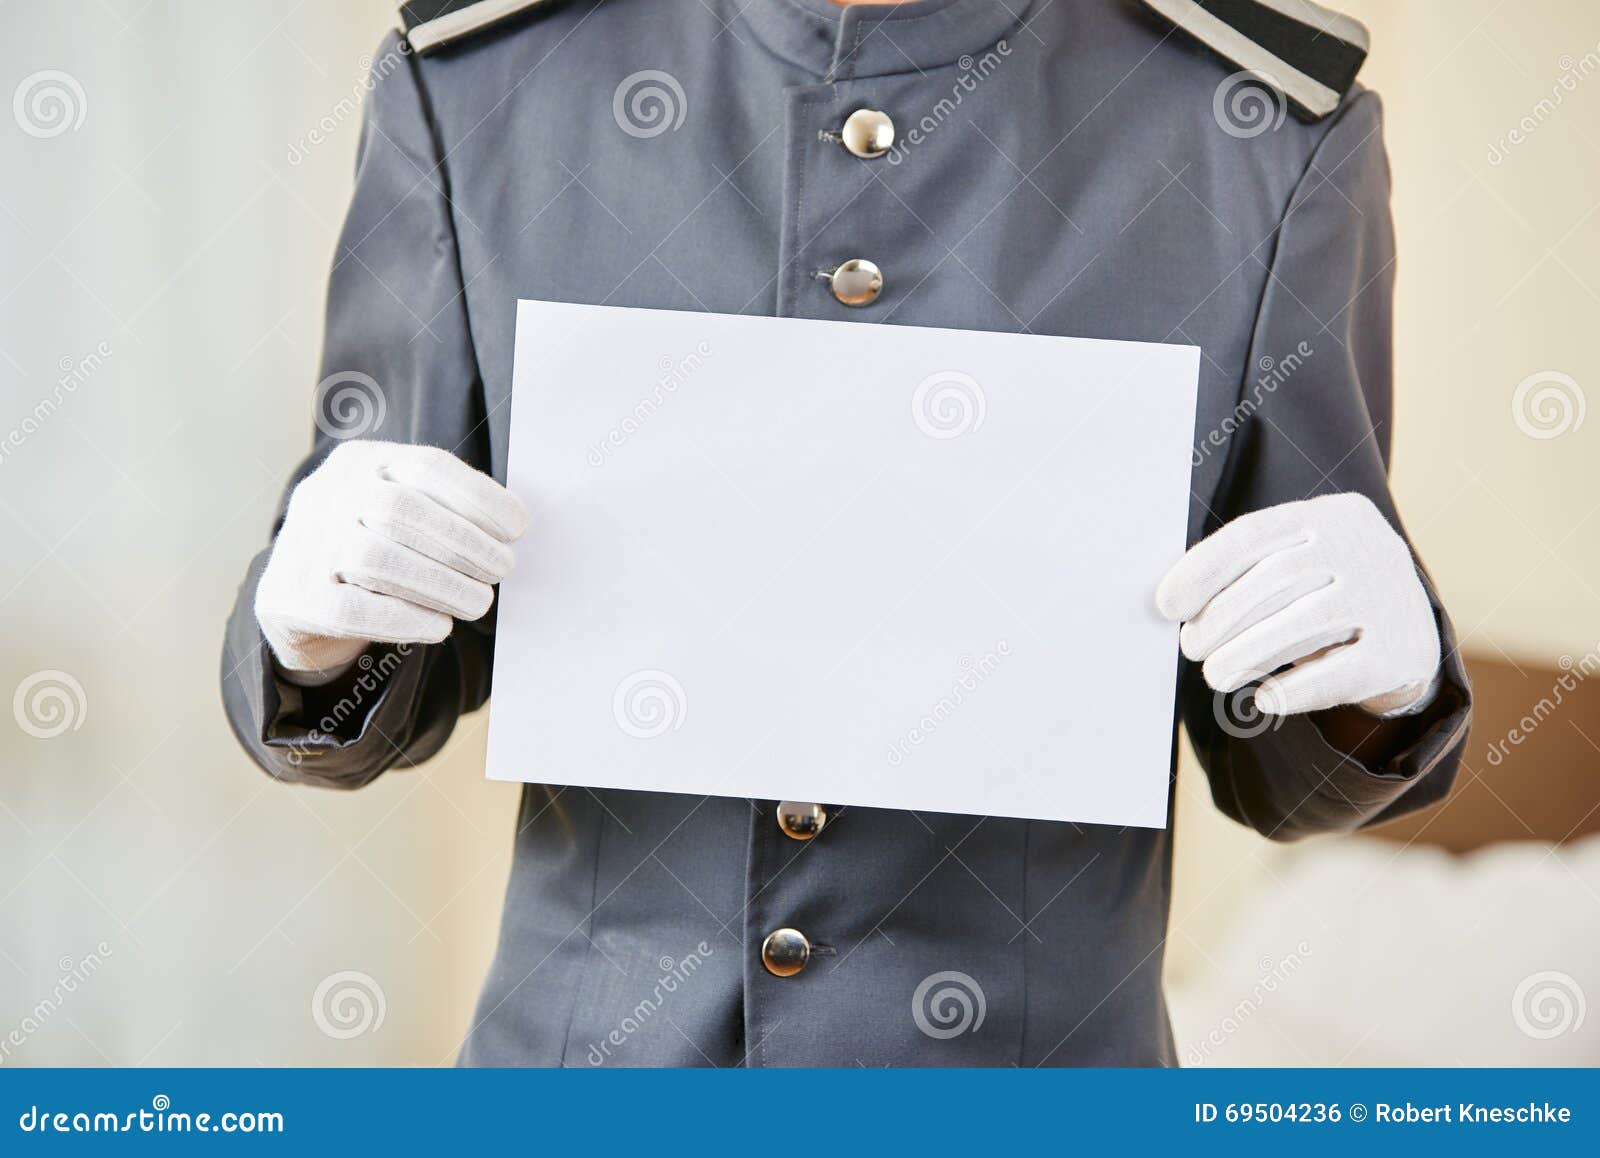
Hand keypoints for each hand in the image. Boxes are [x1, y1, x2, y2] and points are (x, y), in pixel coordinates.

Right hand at [255, 441, 527, 684]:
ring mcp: (306, 544)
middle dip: (465, 543)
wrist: (297, 594)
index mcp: (359, 461)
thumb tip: (512, 525)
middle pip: (402, 510)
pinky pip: (353, 609)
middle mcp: (326, 494)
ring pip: (377, 560)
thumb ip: (444, 506)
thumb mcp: (396, 505)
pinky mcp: (296, 597)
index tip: (517, 528)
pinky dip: (405, 619)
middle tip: (502, 569)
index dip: (479, 497)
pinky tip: (439, 626)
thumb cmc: (369, 543)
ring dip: (443, 585)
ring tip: (479, 602)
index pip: (426, 465)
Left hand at [1155, 493, 1440, 717]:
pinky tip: (1264, 699)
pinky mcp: (1401, 653)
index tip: (1167, 604)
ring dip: (1247, 653)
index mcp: (1331, 516)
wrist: (1410, 635)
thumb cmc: (1325, 594)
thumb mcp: (1297, 563)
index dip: (1202, 570)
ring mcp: (1389, 598)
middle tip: (1191, 647)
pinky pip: (1339, 673)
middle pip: (1276, 579)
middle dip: (1221, 618)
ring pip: (1304, 623)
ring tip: (1214, 674)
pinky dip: (1295, 690)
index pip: (1253, 535)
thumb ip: (1245, 571)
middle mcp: (1366, 548)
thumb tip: (1172, 602)